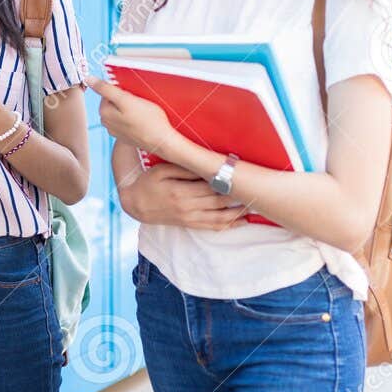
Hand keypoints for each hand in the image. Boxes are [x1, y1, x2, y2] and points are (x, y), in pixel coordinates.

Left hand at [87, 77, 175, 155]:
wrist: (162, 141)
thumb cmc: (148, 120)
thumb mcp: (126, 99)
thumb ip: (105, 89)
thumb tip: (88, 79)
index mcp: (104, 113)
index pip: (107, 92)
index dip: (121, 90)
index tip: (130, 94)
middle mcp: (107, 123)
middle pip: (113, 102)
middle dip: (123, 99)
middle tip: (138, 102)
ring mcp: (116, 131)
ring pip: (120, 111)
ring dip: (128, 108)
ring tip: (141, 112)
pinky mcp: (126, 136)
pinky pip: (126, 121)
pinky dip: (132, 118)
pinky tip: (142, 121)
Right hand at [118, 162, 248, 230]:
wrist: (135, 204)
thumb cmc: (149, 182)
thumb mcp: (162, 170)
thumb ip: (184, 168)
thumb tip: (205, 165)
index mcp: (181, 190)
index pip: (211, 185)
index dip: (228, 180)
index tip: (244, 173)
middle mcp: (187, 206)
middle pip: (219, 201)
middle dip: (239, 195)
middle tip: (257, 188)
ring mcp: (190, 217)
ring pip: (220, 216)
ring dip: (239, 211)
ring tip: (256, 204)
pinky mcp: (190, 224)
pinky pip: (213, 226)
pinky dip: (229, 224)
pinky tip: (243, 220)